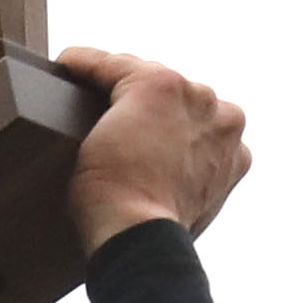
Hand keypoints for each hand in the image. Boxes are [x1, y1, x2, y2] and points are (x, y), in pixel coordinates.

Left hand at [56, 50, 250, 249]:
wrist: (142, 237)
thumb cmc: (155, 236)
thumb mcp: (189, 209)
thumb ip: (190, 181)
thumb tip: (164, 176)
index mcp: (235, 152)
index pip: (196, 124)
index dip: (162, 130)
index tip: (133, 139)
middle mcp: (224, 117)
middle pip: (176, 95)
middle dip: (144, 105)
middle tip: (107, 123)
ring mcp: (191, 98)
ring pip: (144, 76)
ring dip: (116, 86)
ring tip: (83, 98)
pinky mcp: (152, 85)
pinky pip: (109, 65)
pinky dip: (84, 65)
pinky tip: (67, 67)